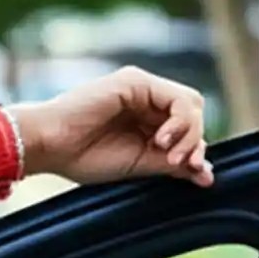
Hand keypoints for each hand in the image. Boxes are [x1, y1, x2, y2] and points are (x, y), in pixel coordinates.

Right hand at [13, 67, 213, 185]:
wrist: (51, 147)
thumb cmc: (84, 158)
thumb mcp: (139, 165)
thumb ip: (172, 165)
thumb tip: (207, 176)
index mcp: (146, 119)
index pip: (188, 128)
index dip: (195, 150)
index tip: (193, 175)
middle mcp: (146, 99)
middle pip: (194, 113)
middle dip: (195, 142)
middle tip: (181, 165)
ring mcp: (142, 88)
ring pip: (191, 104)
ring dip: (189, 134)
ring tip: (169, 156)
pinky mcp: (136, 81)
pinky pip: (176, 99)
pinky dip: (178, 122)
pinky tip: (160, 140)